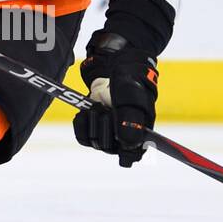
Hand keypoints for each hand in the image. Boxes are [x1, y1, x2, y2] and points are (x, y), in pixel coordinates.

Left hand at [72, 30, 158, 167]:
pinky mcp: (95, 129)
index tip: (115, 137)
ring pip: (95, 143)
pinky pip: (83, 137)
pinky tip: (85, 111)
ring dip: (92, 122)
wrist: (114, 67)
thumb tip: (128, 143)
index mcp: (141, 132)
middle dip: (104, 126)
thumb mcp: (131, 96)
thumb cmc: (129, 80)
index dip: (123, 151)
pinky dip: (81, 124)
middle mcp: (125, 136)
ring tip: (98, 106)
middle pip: (109, 148)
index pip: (133, 154)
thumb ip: (130, 119)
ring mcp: (109, 134)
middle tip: (106, 110)